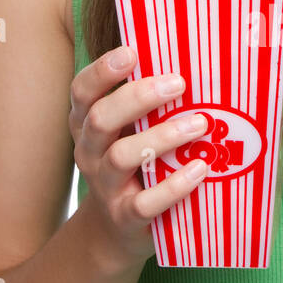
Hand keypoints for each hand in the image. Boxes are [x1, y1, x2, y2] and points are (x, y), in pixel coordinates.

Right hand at [69, 47, 209, 273]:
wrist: (118, 230)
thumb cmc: (136, 165)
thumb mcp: (131, 132)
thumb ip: (149, 105)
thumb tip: (195, 62)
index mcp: (88, 124)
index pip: (82, 91)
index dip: (102, 70)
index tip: (131, 52)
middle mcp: (90, 152)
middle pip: (101, 119)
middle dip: (138, 98)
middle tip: (179, 83)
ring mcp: (105, 186)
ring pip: (122, 157)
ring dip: (162, 137)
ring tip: (200, 125)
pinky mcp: (125, 217)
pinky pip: (144, 203)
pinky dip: (173, 186)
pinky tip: (200, 169)